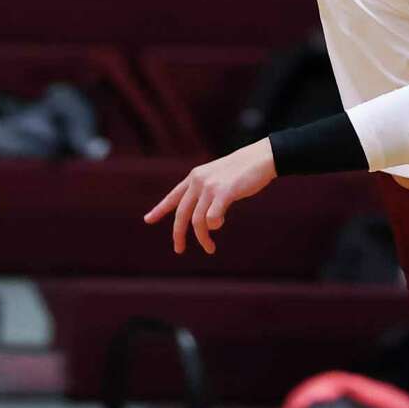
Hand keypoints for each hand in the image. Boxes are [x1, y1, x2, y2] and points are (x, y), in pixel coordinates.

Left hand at [144, 139, 276, 254]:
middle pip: (181, 214)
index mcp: (195, 176)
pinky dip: (214, 226)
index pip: (173, 196)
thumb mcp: (218, 178)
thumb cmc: (243, 170)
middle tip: (179, 249)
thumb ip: (208, 196)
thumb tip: (208, 222)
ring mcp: (210, 186)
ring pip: (197, 221)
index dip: (160, 209)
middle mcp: (198, 181)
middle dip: (178, 235)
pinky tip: (219, 223)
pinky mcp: (223, 192)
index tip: (147, 220)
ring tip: (209, 248)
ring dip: (202, 238)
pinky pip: (212, 218)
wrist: (261, 158)